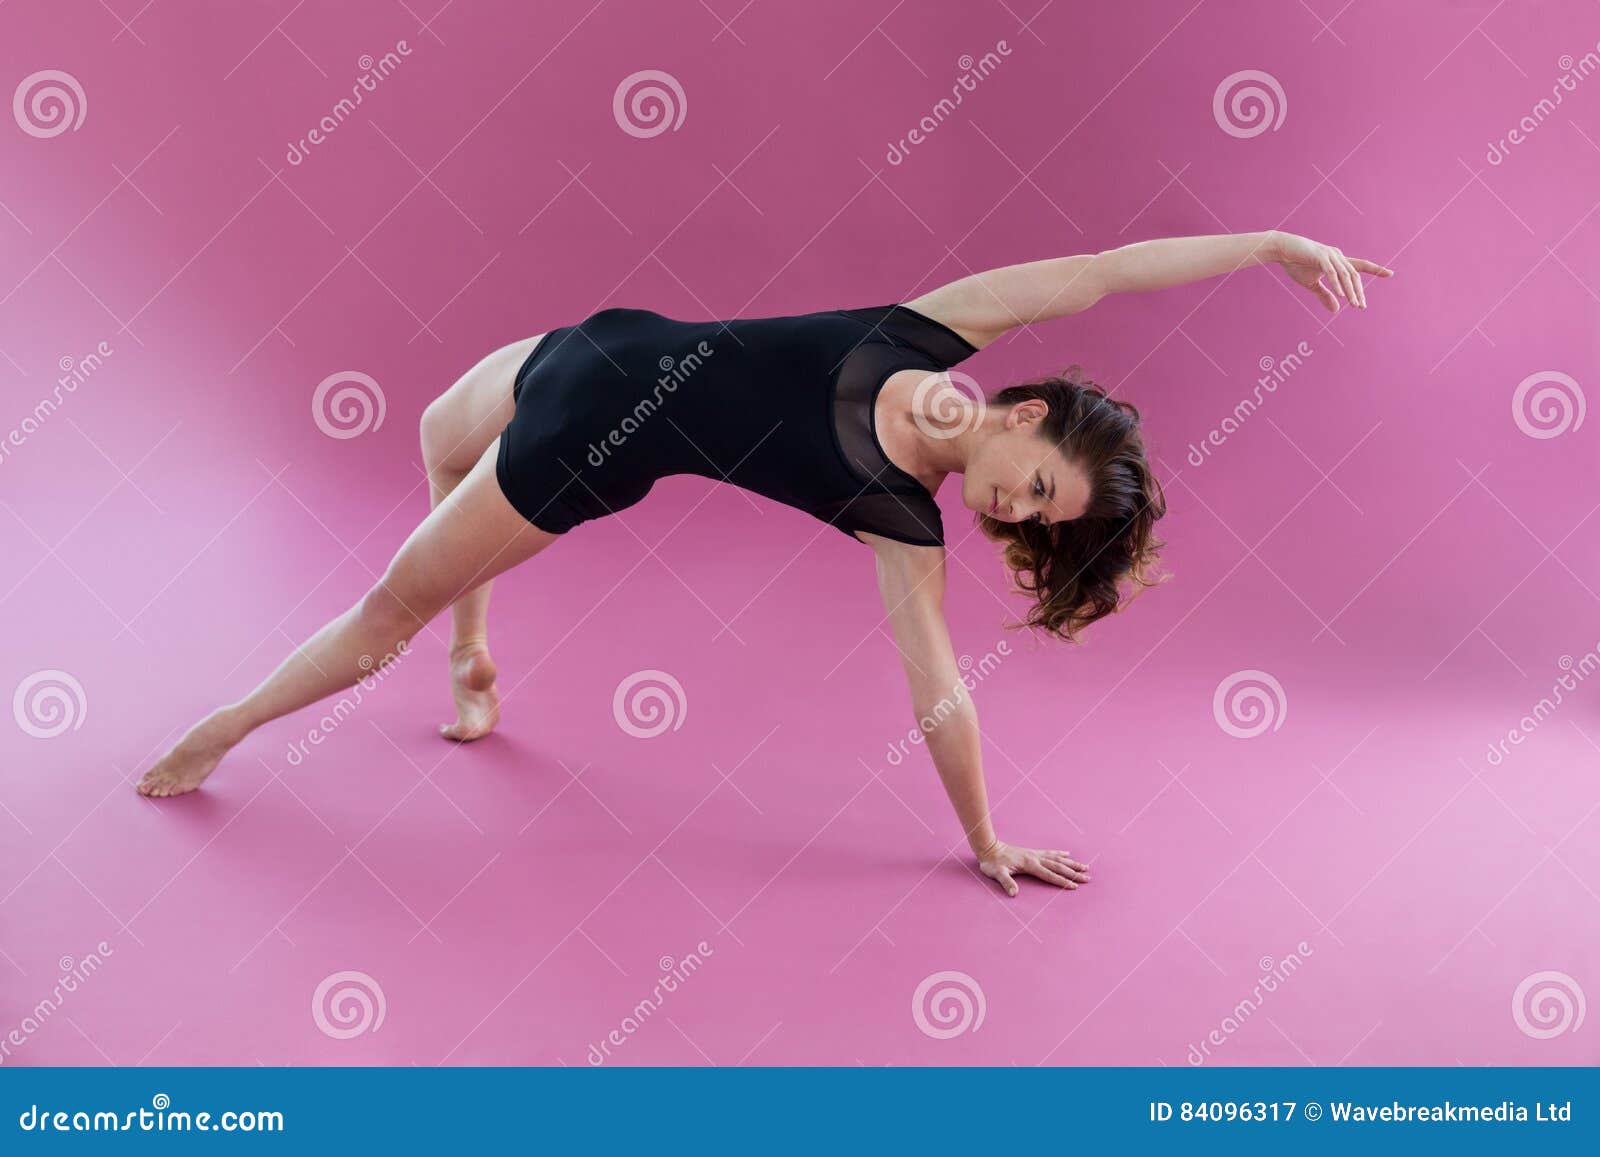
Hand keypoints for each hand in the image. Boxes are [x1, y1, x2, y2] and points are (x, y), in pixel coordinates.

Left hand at [975, 839, 1089, 896]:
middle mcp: (1036, 858)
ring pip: (1058, 859)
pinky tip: (1067, 854)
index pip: (1050, 875)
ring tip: (1085, 866)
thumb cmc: (993, 863)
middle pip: (1059, 866)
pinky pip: (1050, 853)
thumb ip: (1006, 883)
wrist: (989, 848)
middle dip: (1074, 873)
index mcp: (1030, 864)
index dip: (1062, 881)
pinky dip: (1060, 854)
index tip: (1074, 886)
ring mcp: (1035, 854)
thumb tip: (1014, 893)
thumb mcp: (996, 874)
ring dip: (1072, 863)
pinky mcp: (1032, 852)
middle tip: (1088, 878)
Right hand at [1268, 231, 1392, 313]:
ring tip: (1354, 304)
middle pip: (1354, 275)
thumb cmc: (1296, 264)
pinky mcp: (1320, 257)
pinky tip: (1341, 295)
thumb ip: (1325, 295)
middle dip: (1359, 291)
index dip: (1376, 269)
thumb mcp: (1312, 284)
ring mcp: (1330, 255)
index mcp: (1338, 261)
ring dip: (1351, 291)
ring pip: (1345, 275)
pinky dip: (1337, 284)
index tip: (1390, 273)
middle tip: (1362, 306)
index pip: (1360, 266)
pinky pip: (1331, 273)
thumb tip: (1336, 310)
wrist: (1282, 249)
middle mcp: (1338, 256)